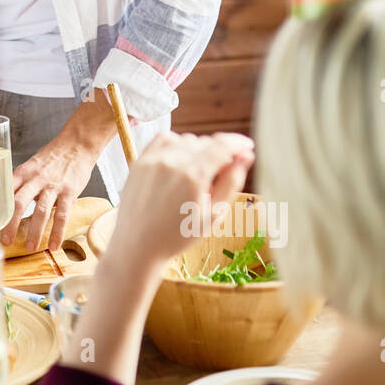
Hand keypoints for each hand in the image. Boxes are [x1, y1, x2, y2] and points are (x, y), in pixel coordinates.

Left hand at [0, 98, 115, 251]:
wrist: (77, 144)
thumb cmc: (52, 157)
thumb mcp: (32, 166)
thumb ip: (21, 183)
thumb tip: (7, 203)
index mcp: (23, 172)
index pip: (5, 192)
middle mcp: (36, 179)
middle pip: (19, 203)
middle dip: (10, 224)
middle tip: (5, 240)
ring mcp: (53, 186)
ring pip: (41, 211)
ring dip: (34, 232)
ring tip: (29, 247)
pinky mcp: (69, 192)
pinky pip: (62, 215)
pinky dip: (58, 232)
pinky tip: (54, 245)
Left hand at [108, 131, 254, 273]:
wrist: (137, 245)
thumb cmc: (178, 235)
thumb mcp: (213, 215)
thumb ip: (231, 183)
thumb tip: (245, 157)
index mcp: (193, 176)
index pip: (222, 145)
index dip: (238, 143)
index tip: (247, 147)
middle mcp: (172, 162)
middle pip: (205, 142)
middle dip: (219, 152)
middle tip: (219, 175)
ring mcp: (154, 160)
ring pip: (185, 139)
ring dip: (197, 150)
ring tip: (197, 175)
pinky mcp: (140, 161)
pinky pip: (163, 139)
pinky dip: (176, 144)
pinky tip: (179, 162)